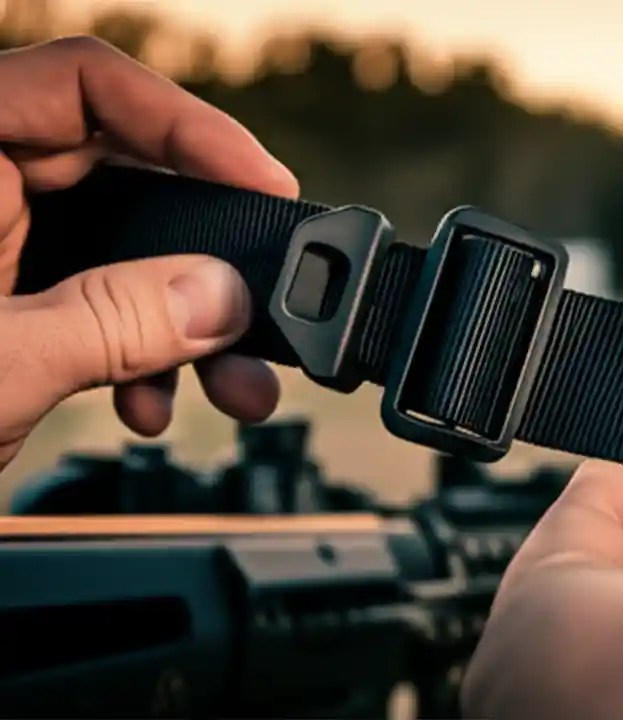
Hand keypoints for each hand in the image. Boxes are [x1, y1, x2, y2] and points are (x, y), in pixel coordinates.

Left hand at [0, 37, 299, 469]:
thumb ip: (114, 322)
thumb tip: (222, 293)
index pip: (82, 87)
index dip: (185, 125)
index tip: (259, 185)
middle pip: (122, 178)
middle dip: (206, 250)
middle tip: (265, 300)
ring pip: (122, 255)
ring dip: (188, 322)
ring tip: (232, 386)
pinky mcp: (2, 314)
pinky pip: (98, 310)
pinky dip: (142, 357)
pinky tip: (151, 405)